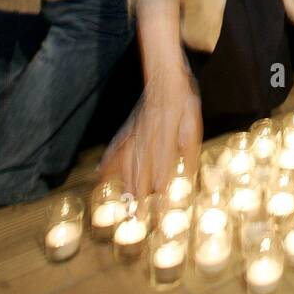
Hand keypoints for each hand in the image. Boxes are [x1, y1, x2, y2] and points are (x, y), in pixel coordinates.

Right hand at [99, 67, 201, 198]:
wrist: (165, 75)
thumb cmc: (184, 100)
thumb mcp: (193, 122)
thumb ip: (189, 148)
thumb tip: (187, 174)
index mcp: (165, 135)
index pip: (163, 168)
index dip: (162, 191)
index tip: (161, 210)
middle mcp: (147, 136)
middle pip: (141, 171)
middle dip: (140, 196)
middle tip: (137, 219)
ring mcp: (135, 131)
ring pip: (128, 162)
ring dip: (126, 184)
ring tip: (125, 204)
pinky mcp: (129, 127)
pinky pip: (116, 147)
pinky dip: (108, 162)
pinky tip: (100, 175)